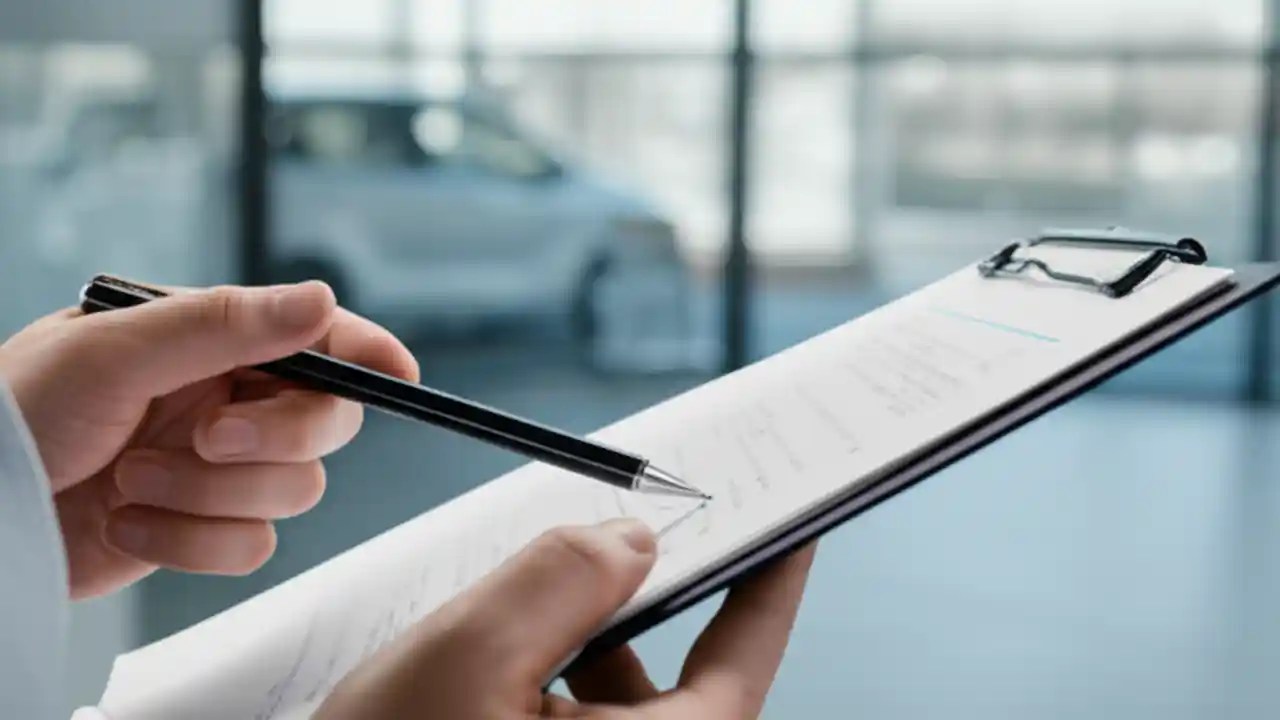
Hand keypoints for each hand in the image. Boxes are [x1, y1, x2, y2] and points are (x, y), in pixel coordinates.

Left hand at [0, 282, 417, 598]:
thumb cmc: (17, 413)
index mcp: (210, 341)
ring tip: (131, 478)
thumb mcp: (113, 351)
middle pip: (323, 423)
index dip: (367, 354)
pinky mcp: (201, 527)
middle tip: (205, 436)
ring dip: (208, 493)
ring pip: (293, 490)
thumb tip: (321, 299)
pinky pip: (251, 545)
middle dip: (271, 439)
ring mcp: (216, 466)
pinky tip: (128, 522)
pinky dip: (188, 541)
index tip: (399, 376)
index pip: (316, 338)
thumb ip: (222, 325)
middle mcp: (225, 399)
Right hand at [317, 519, 815, 718]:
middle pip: (681, 679)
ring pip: (623, 703)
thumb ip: (561, 579)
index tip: (791, 529)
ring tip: (543, 595)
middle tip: (640, 533)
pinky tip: (510, 650)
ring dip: (589, 641)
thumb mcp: (468, 655)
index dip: (769, 582)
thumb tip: (634, 543)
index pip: (745, 658)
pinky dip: (556, 681)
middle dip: (649, 600)